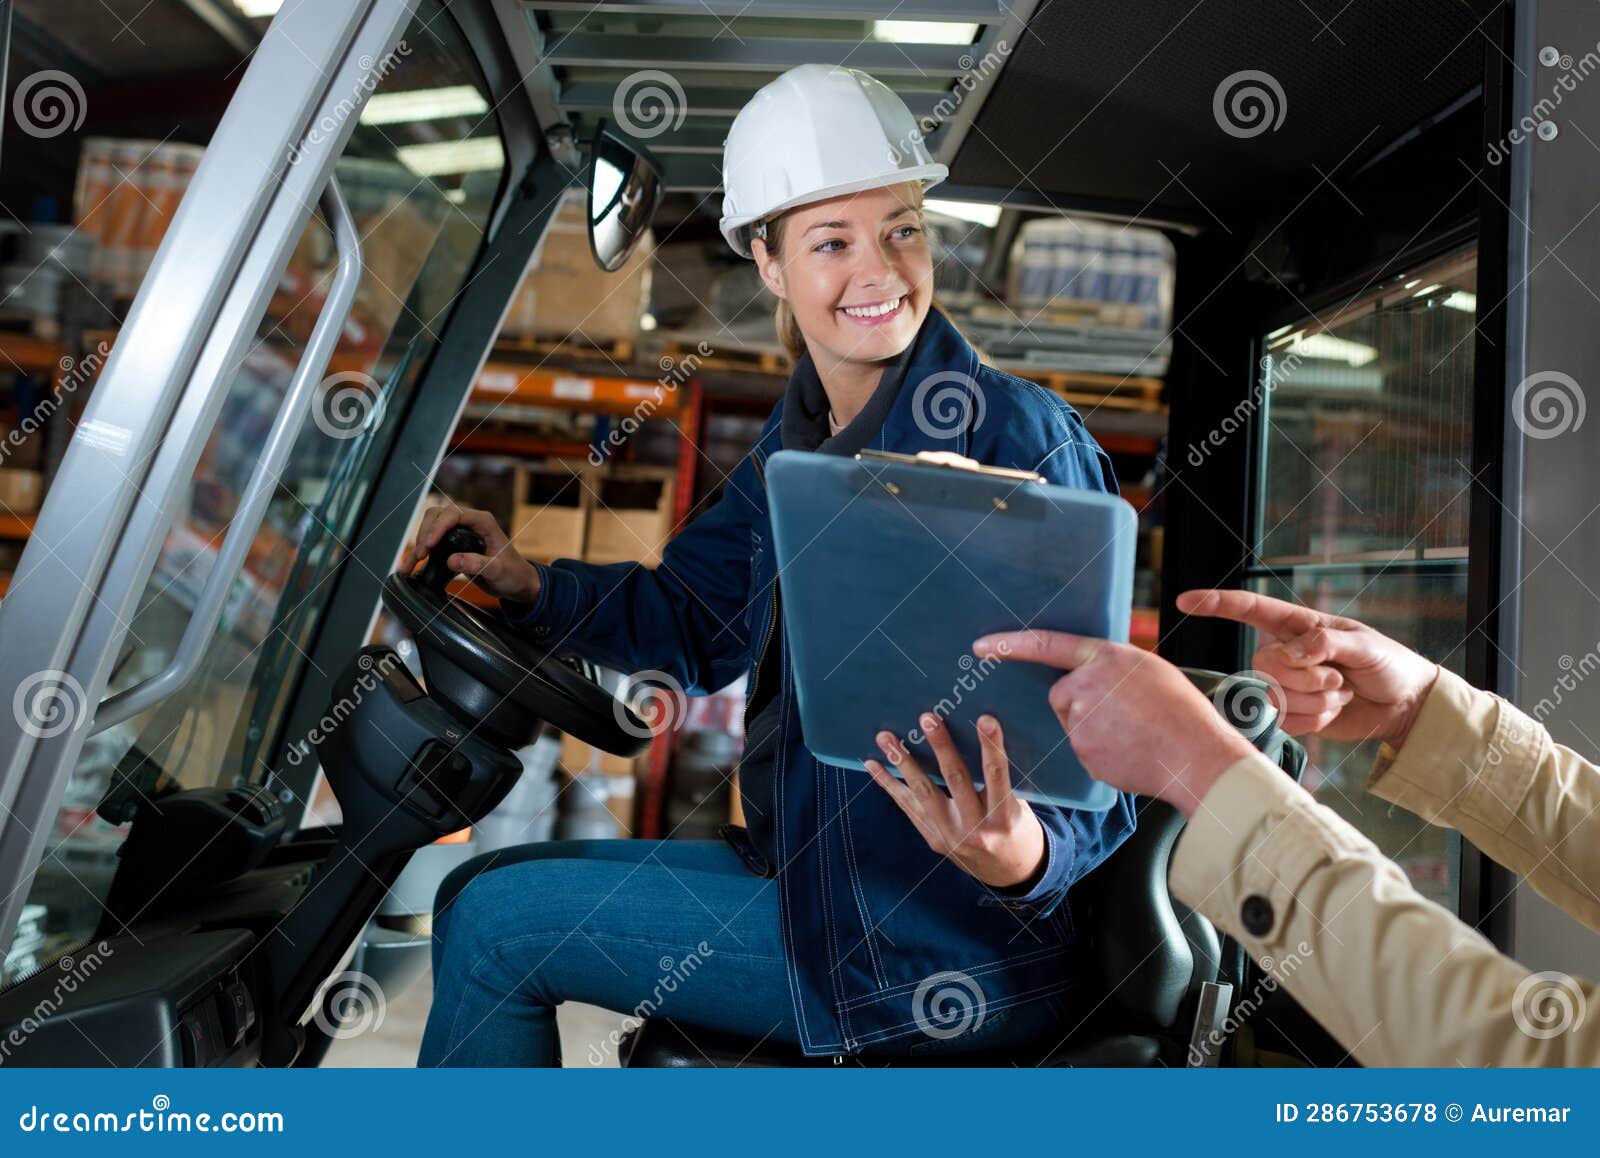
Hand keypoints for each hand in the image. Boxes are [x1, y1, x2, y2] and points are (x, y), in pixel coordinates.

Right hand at [402, 503, 541, 603]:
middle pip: (438, 516)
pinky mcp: (455, 543)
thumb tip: (451, 560)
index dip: (437, 528)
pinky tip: (411, 566)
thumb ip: (476, 565)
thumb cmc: (513, 574)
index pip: (454, 515)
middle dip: (424, 534)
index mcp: (483, 522)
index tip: (427, 546)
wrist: (517, 583)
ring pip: (431, 526)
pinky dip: (421, 552)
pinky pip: (433, 541)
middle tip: (419, 556)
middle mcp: (470, 522)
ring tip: (408, 565)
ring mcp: (461, 531)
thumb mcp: (497, 571)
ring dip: (418, 543)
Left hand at [865, 713, 1045, 888]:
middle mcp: (975, 828)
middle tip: (927, 718)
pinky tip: (873, 764)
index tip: (985, 719)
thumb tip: (976, 737)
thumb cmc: (1016, 828)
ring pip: (923, 794)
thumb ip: (999, 781)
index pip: (996, 777)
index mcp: (1004, 818)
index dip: (991, 747)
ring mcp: (950, 835)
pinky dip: (890, 784)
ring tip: (886, 738)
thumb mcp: (1019, 807)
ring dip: (902, 762)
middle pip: (955, 780)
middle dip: (941, 747)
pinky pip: (908, 807)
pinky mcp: (933, 838)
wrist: (1008, 873)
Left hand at [972, 631, 1259, 817]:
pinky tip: (1131, 752)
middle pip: (1061, 695)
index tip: (982, 647)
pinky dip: (1102, 754)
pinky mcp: (1082, 751)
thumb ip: (1113, 669)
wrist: (1198, 756)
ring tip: (1135, 734)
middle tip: (1124, 716)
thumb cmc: (1183, 713)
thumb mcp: (1149, 671)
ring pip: (1073, 725)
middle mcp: (1086, 685)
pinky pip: (1084, 751)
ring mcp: (1081, 721)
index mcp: (1105, 657)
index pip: (1046, 644)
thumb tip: (1090, 676)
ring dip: (1095, 730)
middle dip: (1080, 705)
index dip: (1010, 644)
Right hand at [1177, 589, 1439, 747]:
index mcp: (1298, 626)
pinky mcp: (1292, 714)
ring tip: (1341, 692)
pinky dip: (1317, 718)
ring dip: (1317, 699)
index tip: (1185, 601)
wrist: (1402, 705)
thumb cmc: (1388, 663)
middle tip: (1338, 678)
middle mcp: (1285, 654)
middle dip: (1305, 678)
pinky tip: (1335, 709)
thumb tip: (1292, 653)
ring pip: (1276, 696)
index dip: (1216, 604)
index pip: (1250, 610)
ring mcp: (1286, 686)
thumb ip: (1326, 644)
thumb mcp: (1365, 646)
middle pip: (1264, 665)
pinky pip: (1288, 720)